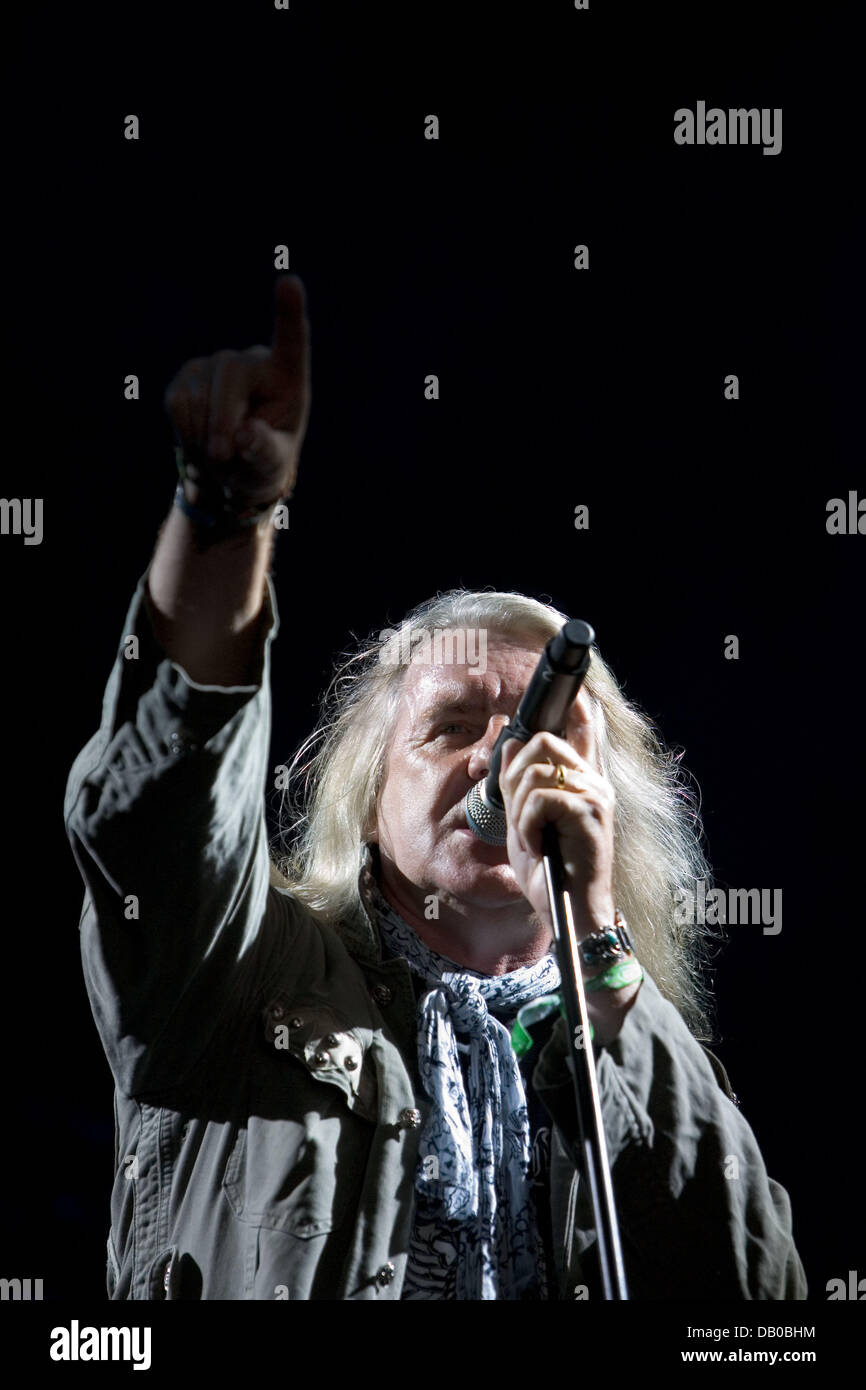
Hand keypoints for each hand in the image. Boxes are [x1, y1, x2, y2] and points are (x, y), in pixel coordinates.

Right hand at [163, 274, 310, 506]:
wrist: (230, 467)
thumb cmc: (261, 463)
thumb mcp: (270, 467)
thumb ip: (264, 452)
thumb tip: (245, 436)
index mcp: (288, 378)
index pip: (292, 341)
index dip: (288, 312)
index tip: (290, 282)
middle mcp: (254, 361)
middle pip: (229, 373)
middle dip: (221, 420)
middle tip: (222, 458)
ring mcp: (218, 363)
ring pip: (197, 392)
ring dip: (202, 433)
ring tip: (219, 450)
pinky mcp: (189, 374)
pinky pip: (176, 401)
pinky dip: (185, 429)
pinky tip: (201, 435)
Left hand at [499, 725, 615, 937]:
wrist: (572, 911)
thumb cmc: (550, 869)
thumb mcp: (525, 820)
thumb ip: (519, 783)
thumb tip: (511, 742)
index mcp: (582, 781)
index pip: (584, 728)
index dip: (576, 704)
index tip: (573, 687)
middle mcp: (594, 782)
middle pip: (543, 742)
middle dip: (515, 775)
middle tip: (519, 814)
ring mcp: (595, 795)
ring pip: (536, 771)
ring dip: (519, 809)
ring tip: (532, 837)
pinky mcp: (590, 812)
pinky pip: (540, 798)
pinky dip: (527, 824)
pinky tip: (538, 844)